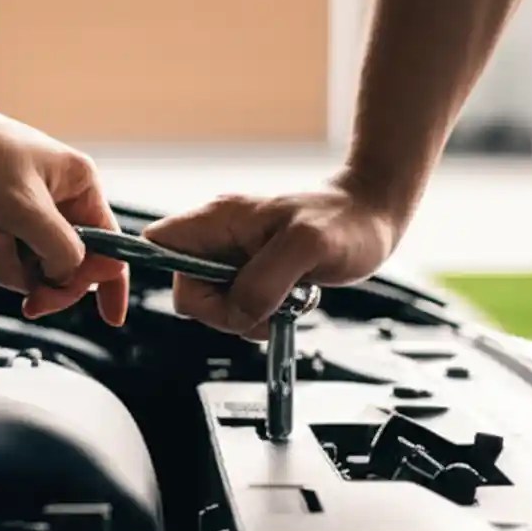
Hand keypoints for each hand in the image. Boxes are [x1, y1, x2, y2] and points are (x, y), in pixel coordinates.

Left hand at [0, 95, 128, 325]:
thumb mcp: (24, 207)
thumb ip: (59, 250)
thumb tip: (71, 278)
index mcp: (77, 185)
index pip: (109, 245)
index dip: (108, 282)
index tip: (107, 318)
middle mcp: (53, 200)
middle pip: (64, 267)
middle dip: (37, 277)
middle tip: (27, 296)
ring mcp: (18, 213)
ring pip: (23, 269)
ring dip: (0, 265)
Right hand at [141, 180, 404, 338]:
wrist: (373, 215)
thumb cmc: (344, 220)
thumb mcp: (307, 247)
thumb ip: (265, 280)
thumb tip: (239, 310)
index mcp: (218, 219)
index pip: (158, 243)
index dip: (170, 274)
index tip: (214, 294)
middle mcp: (219, 237)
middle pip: (187, 289)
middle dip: (223, 310)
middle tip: (266, 308)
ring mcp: (234, 256)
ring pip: (214, 303)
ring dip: (247, 315)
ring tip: (287, 300)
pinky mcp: (253, 273)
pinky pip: (238, 305)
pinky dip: (261, 314)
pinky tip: (289, 302)